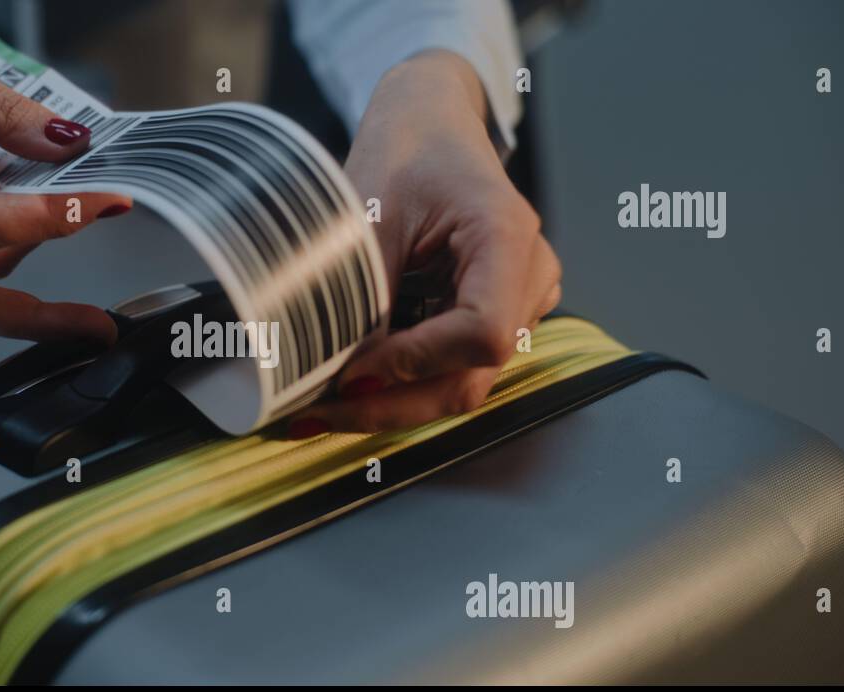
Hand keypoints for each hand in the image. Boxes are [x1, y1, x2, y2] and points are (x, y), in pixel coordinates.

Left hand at [289, 50, 560, 436]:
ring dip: (390, 404)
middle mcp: (529, 276)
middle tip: (314, 414)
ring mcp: (521, 302)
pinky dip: (400, 386)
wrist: (430, 124)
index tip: (349, 373)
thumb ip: (363, 295)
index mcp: (507, 236)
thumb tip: (334, 377)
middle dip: (388, 404)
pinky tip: (349, 392)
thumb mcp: (370, 214)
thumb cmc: (405, 152)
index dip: (413, 364)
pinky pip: (452, 370)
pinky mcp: (497, 317)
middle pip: (469, 377)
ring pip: (460, 384)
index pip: (481, 334)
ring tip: (319, 410)